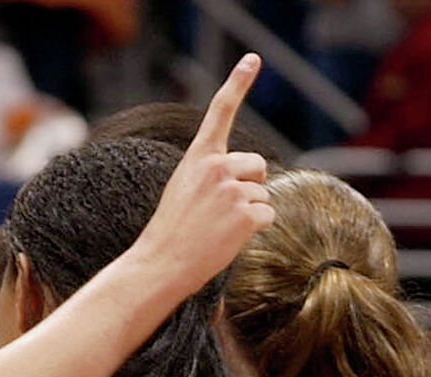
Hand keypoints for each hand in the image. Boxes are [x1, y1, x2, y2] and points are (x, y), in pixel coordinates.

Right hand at [131, 54, 272, 293]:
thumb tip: (251, 173)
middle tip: (223, 209)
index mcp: (199, 157)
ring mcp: (232, 190)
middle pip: (258, 164)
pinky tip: (230, 237)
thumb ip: (212, 172)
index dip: (238, 83)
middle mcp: (217, 167)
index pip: (220, 112)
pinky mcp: (245, 214)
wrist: (162, 262)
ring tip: (220, 227)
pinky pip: (267, 215)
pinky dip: (255, 229)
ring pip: (263, 194)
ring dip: (249, 212)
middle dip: (251, 183)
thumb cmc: (173, 230)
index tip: (252, 59)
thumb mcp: (185, 187)